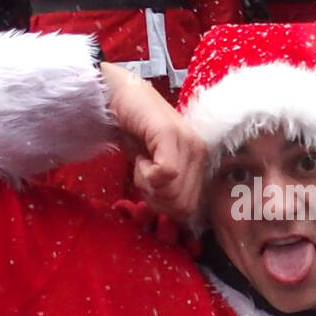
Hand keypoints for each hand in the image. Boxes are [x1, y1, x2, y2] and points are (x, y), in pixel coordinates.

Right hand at [100, 63, 205, 220]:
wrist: (115, 97)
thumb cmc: (134, 131)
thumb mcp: (153, 166)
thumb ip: (167, 189)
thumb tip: (176, 218)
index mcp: (200, 161)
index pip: (190, 207)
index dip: (163, 207)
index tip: (149, 184)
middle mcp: (199, 151)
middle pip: (182, 205)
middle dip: (156, 199)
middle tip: (143, 174)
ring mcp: (188, 141)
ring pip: (173, 192)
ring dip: (148, 185)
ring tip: (142, 162)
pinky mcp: (170, 134)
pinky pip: (164, 174)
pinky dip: (144, 174)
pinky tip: (139, 156)